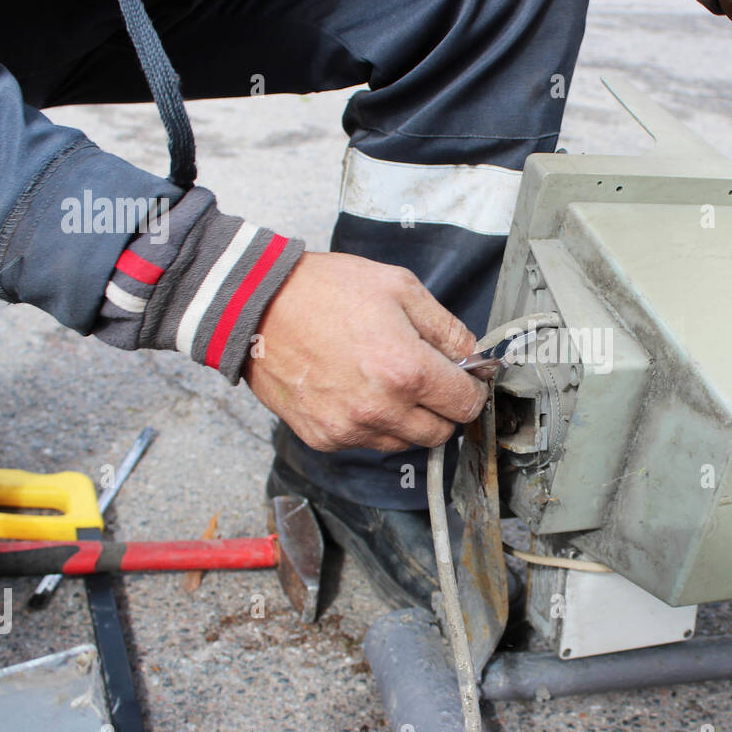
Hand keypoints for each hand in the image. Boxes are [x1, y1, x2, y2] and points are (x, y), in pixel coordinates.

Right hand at [244, 252, 486, 452]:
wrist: (256, 305)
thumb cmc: (326, 290)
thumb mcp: (400, 288)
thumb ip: (447, 328)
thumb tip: (475, 358)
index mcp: (407, 371)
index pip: (466, 404)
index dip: (472, 388)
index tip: (466, 378)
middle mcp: (381, 410)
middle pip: (440, 432)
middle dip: (442, 407)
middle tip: (427, 378)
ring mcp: (350, 429)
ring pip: (405, 442)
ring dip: (408, 419)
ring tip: (386, 380)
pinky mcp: (324, 438)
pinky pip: (367, 442)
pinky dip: (372, 424)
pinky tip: (357, 389)